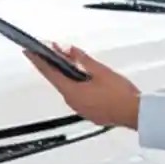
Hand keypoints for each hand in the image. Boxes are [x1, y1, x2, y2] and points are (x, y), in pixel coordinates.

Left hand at [24, 43, 140, 128]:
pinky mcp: (89, 112)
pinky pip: (78, 96)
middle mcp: (73, 102)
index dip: (37, 61)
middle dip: (55, 65)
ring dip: (67, 75)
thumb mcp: (100, 71)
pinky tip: (82, 78)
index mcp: (72, 92)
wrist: (136, 113)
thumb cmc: (120, 95)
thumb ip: (82, 59)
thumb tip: (69, 50)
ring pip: (69, 88)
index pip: (49, 73)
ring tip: (68, 61)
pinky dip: (77, 85)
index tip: (28, 52)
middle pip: (59, 80)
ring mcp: (81, 109)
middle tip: (52, 51)